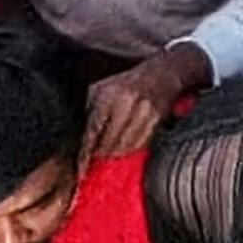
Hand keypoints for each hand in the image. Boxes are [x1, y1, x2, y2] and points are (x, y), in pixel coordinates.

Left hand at [83, 41, 206, 159]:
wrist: (161, 73)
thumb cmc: (127, 83)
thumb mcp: (101, 88)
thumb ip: (89, 109)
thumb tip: (83, 136)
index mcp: (106, 96)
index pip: (92, 131)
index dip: (85, 154)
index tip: (81, 169)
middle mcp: (123, 103)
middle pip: (108, 143)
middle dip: (101, 155)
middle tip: (96, 161)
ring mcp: (141, 111)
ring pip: (125, 146)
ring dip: (116, 154)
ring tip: (111, 155)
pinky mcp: (155, 119)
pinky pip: (140, 143)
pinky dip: (131, 150)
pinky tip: (126, 149)